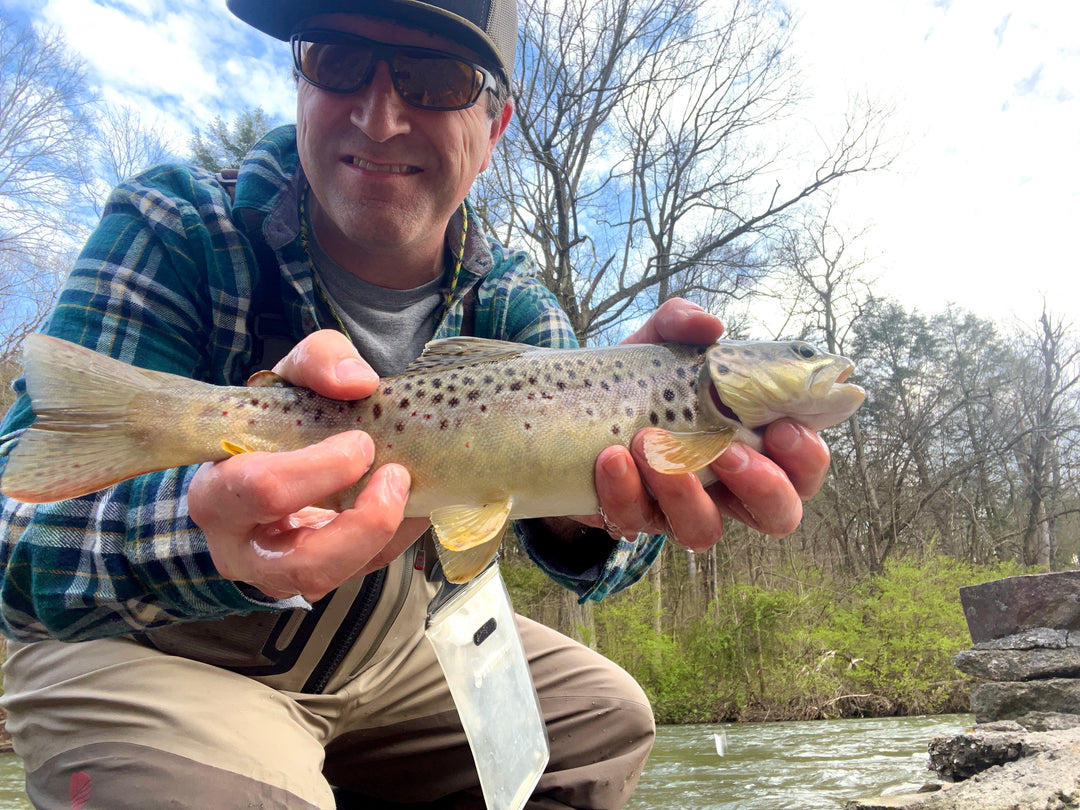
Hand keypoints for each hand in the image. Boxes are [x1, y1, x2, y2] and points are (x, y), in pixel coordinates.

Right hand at [188, 330, 428, 600]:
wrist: (282, 451)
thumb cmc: (278, 419)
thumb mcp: (292, 376)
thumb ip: (319, 361)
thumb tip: (357, 381)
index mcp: (218, 492)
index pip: (261, 491)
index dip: (319, 470)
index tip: (360, 442)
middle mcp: (240, 547)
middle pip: (302, 562)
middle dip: (361, 522)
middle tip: (396, 474)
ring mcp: (279, 574)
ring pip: (334, 580)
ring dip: (381, 537)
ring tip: (407, 488)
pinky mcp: (319, 579)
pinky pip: (364, 571)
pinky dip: (397, 537)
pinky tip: (414, 501)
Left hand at [575, 299, 831, 549]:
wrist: (577, 407)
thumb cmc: (643, 379)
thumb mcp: (662, 342)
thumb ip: (684, 323)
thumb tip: (709, 326)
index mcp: (756, 445)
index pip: (804, 468)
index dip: (807, 457)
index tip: (783, 426)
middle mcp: (729, 488)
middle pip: (778, 516)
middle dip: (763, 487)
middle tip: (730, 450)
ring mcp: (682, 509)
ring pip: (704, 531)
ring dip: (683, 492)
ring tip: (649, 445)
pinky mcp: (634, 517)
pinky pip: (636, 521)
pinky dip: (624, 490)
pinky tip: (611, 457)